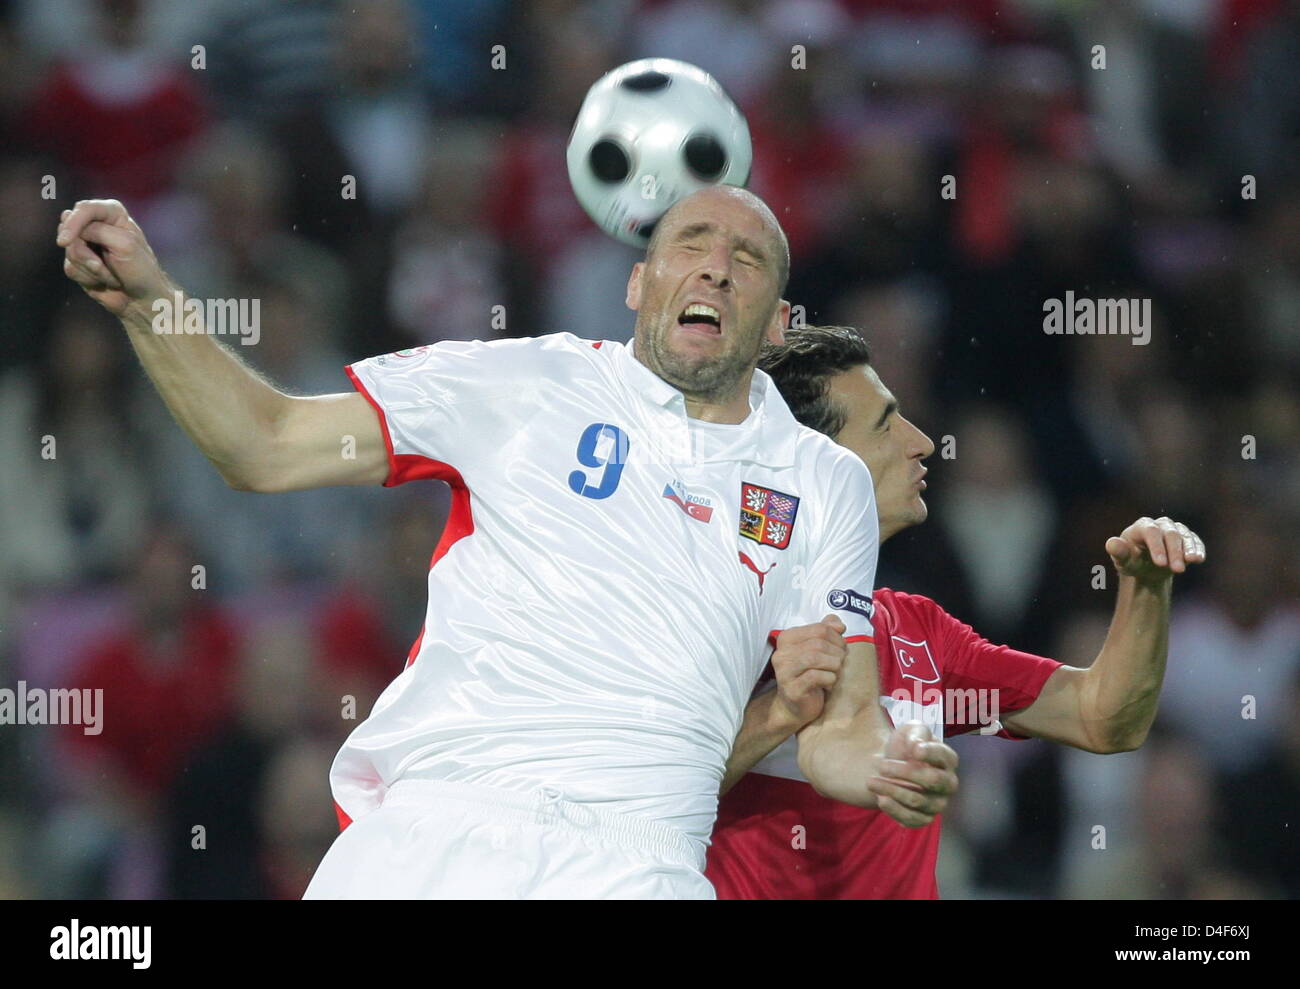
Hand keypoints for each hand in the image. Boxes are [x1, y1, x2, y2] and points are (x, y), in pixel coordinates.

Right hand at [57, 199, 166, 316]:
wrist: (142, 300)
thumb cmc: (140, 270)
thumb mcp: (123, 244)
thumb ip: (96, 229)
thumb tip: (66, 220)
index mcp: (112, 213)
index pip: (84, 209)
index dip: (73, 223)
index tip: (64, 242)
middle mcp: (96, 224)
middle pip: (71, 229)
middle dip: (86, 253)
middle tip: (103, 267)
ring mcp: (85, 243)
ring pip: (70, 250)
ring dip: (92, 269)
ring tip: (112, 276)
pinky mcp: (79, 262)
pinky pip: (70, 267)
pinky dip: (88, 278)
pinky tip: (104, 281)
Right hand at [770, 615, 846, 729]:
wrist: (796, 707)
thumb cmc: (810, 674)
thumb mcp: (818, 649)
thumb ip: (826, 631)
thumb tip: (839, 624)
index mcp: (787, 638)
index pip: (819, 629)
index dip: (837, 638)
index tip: (840, 649)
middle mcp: (781, 653)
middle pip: (819, 643)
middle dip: (837, 653)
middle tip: (840, 663)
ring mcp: (784, 672)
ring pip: (816, 658)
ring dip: (834, 666)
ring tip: (835, 672)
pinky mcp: (792, 689)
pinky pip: (816, 677)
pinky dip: (829, 679)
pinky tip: (829, 683)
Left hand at [867, 721, 958, 827]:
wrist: (891, 765)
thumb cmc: (904, 746)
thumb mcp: (910, 730)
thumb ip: (916, 732)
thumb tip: (917, 745)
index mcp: (948, 759)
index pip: (943, 756)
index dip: (930, 752)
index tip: (914, 749)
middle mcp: (948, 783)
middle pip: (932, 780)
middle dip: (905, 772)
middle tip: (881, 765)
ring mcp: (938, 803)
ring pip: (918, 801)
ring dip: (892, 791)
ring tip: (871, 781)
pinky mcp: (924, 818)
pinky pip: (913, 819)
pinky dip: (895, 810)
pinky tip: (880, 799)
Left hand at [1106, 516, 1205, 583]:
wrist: (1146, 568)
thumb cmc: (1132, 561)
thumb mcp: (1123, 560)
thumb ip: (1119, 552)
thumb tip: (1111, 544)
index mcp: (1141, 526)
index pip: (1150, 532)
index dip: (1156, 547)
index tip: (1160, 563)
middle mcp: (1159, 525)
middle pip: (1170, 534)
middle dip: (1174, 552)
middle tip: (1177, 570)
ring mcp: (1175, 529)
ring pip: (1184, 535)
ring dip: (1189, 548)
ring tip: (1193, 561)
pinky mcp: (1187, 538)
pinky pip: (1195, 540)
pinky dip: (1198, 548)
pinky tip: (1199, 559)